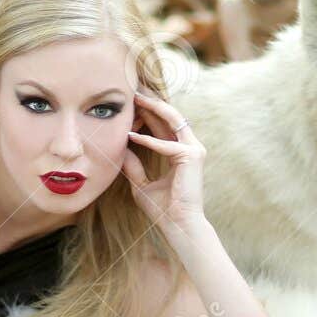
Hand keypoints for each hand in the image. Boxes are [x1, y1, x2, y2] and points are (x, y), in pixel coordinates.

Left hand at [124, 91, 204, 232]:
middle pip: (169, 116)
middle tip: (132, 90)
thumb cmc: (163, 209)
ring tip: (135, 98)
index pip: (163, 125)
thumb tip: (121, 148)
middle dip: (151, 102)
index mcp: (181, 152)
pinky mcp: (193, 157)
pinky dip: (148, 140)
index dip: (147, 113)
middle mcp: (191, 147)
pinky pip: (166, 144)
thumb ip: (133, 166)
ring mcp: (194, 150)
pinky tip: (131, 136)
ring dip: (153, 108)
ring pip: (173, 119)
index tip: (130, 104)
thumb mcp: (141, 183)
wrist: (178, 226)